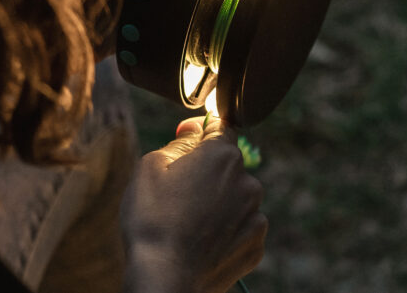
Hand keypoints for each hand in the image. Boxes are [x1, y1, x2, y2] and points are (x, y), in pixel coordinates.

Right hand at [121, 116, 266, 292]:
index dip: (202, 133)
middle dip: (209, 173)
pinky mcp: (256, 245)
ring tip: (189, 223)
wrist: (165, 277)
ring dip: (220, 203)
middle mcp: (248, 181)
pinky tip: (203, 242)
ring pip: (237, 198)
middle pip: (229, 167)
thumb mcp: (150, 167)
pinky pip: (242, 228)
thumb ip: (179, 141)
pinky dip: (227, 231)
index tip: (187, 142)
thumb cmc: (151, 219)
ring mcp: (255, 215)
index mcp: (223, 156)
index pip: (221, 128)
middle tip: (179, 195)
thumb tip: (195, 129)